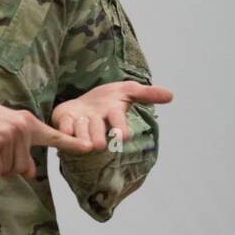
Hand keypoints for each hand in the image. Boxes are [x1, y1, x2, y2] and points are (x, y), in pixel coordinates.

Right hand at [0, 96, 95, 196]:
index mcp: (27, 122)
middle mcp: (20, 128)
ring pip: (10, 170)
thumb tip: (29, 173)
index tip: (91, 146)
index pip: (53, 136)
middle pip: (25, 165)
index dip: (72, 143)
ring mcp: (6, 137)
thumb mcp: (6, 130)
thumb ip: (22, 148)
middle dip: (9, 166)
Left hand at [51, 81, 173, 152]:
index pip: (119, 124)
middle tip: (98, 145)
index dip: (120, 129)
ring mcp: (80, 123)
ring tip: (84, 139)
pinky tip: (65, 130)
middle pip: (97, 133)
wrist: (83, 100)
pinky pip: (63, 127)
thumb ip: (146, 93)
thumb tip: (170, 95)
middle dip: (98, 137)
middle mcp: (97, 123)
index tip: (123, 136)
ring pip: (80, 132)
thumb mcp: (127, 90)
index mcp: (113, 115)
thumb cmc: (108, 98)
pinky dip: (64, 129)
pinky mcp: (64, 121)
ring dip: (81, 134)